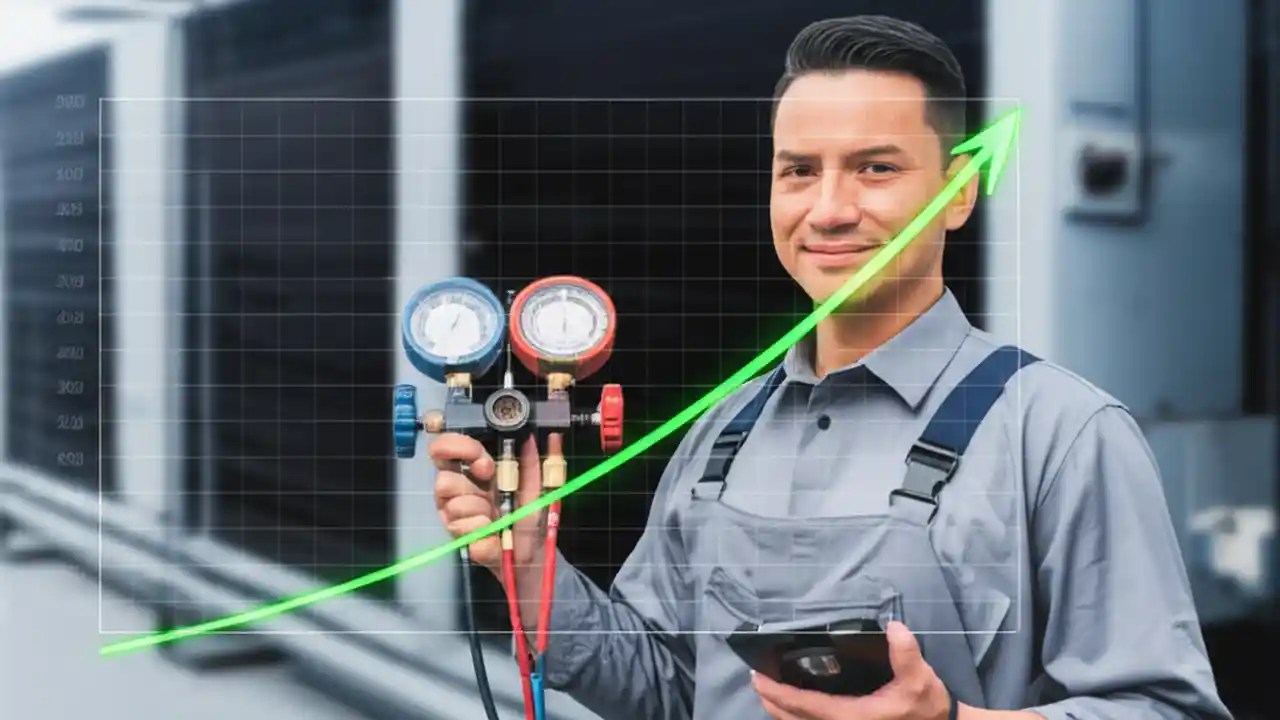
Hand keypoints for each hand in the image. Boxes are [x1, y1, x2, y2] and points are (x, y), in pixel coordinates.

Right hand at [430, 432, 543, 575]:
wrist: (530, 548)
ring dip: (477, 502)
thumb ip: (534, 457)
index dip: (456, 446)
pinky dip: (480, 525)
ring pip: (447, 494)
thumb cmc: (527, 512)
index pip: (444, 448)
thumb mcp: (535, 482)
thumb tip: (542, 436)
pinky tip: (491, 528)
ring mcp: (452, 511)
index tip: (481, 458)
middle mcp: (456, 488)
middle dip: (468, 476)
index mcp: (470, 470)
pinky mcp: (455, 533)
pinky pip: (459, 522)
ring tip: (493, 512)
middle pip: (441, 473)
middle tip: (489, 478)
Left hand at [751, 621, 950, 719]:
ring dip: (782, 711)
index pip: (803, 706)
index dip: (778, 693)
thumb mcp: (920, 678)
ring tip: (769, 692)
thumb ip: (906, 654)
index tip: (759, 678)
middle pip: (794, 719)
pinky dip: (798, 717)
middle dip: (772, 701)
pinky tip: (796, 706)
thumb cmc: (925, 706)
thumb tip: (894, 627)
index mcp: (850, 717)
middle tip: (757, 680)